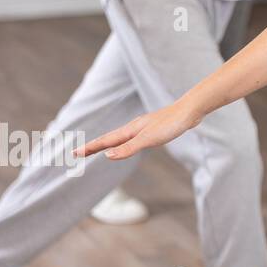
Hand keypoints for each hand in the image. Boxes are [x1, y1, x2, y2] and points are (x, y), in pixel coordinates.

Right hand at [74, 100, 201, 160]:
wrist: (191, 110)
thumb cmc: (171, 124)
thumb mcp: (149, 139)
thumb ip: (129, 148)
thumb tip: (107, 156)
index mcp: (131, 130)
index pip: (105, 141)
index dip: (90, 148)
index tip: (74, 153)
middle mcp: (134, 127)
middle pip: (110, 139)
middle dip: (94, 147)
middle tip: (79, 153)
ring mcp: (144, 127)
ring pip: (121, 137)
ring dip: (108, 144)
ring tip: (99, 149)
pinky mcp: (155, 128)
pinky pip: (133, 137)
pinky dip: (124, 142)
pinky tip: (129, 142)